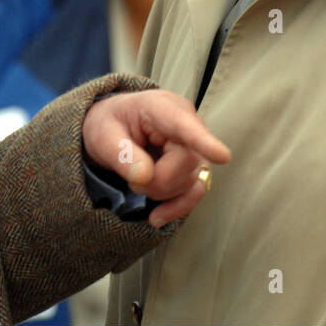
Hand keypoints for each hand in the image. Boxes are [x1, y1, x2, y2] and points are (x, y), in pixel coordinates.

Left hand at [83, 89, 231, 227]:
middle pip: (186, 163)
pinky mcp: (193, 167)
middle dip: (156, 181)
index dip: (204, 142)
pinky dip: (175, 208)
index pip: (186, 126)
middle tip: (131, 177)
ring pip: (190, 182)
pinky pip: (195, 194)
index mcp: (163, 108)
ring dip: (159, 192)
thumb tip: (145, 176)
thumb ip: (121, 154)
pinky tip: (156, 217)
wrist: (114, 127)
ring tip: (137, 180)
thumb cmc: (110, 124)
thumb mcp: (103, 135)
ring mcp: (194, 147)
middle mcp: (187, 124)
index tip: (222, 156)